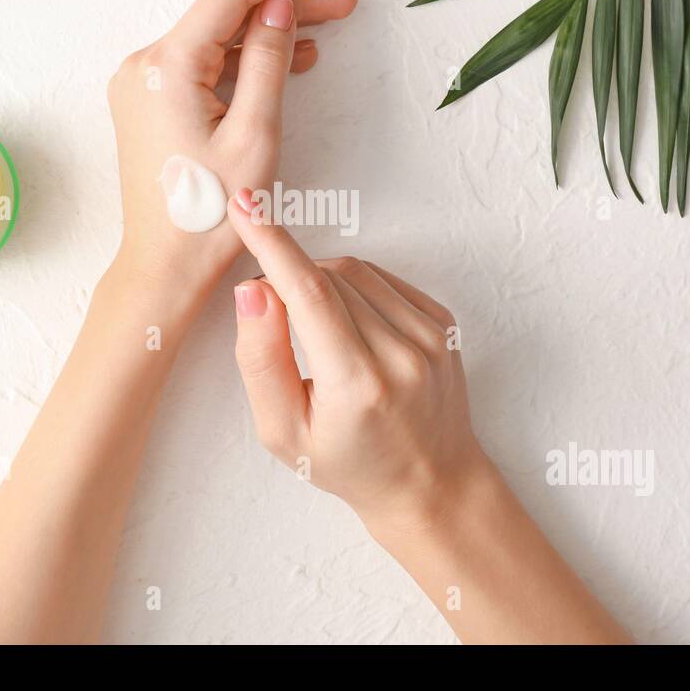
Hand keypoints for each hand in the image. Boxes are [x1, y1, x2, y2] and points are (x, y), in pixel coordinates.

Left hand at [108, 0, 357, 291]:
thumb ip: (267, 62)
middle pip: (226, 15)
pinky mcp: (152, 105)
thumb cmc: (208, 216)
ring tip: (330, 25)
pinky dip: (245, 60)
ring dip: (270, 32)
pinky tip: (289, 57)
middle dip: (288, 3)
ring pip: (218, 40)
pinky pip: (204, 66)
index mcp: (165, 68)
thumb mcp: (253, 135)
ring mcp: (144, 85)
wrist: (164, 268)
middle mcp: (145, 67)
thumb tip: (280, 7)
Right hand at [224, 187, 486, 531]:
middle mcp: (402, 354)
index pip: (309, 293)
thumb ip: (260, 359)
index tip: (245, 208)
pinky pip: (384, 279)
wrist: (430, 482)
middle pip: (328, 278)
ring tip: (317, 335)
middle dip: (290, 279)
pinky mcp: (444, 322)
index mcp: (357, 385)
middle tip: (274, 315)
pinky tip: (349, 328)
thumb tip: (252, 289)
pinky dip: (354, 288)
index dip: (273, 245)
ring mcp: (431, 336)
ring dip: (322, 282)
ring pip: (356, 271)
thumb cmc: (349, 464)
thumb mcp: (282, 431)